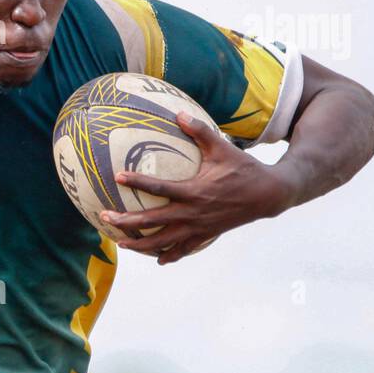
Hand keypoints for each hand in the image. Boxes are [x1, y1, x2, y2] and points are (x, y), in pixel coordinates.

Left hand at [99, 111, 295, 265]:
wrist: (268, 195)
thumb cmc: (244, 168)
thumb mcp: (222, 148)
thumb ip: (200, 130)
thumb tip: (179, 113)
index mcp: (194, 191)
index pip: (159, 188)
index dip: (137, 181)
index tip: (117, 176)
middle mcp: (193, 213)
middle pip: (152, 222)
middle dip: (126, 222)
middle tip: (104, 218)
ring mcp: (198, 227)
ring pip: (163, 241)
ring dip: (141, 244)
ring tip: (121, 243)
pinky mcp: (206, 235)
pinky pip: (184, 249)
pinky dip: (169, 255)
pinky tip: (157, 259)